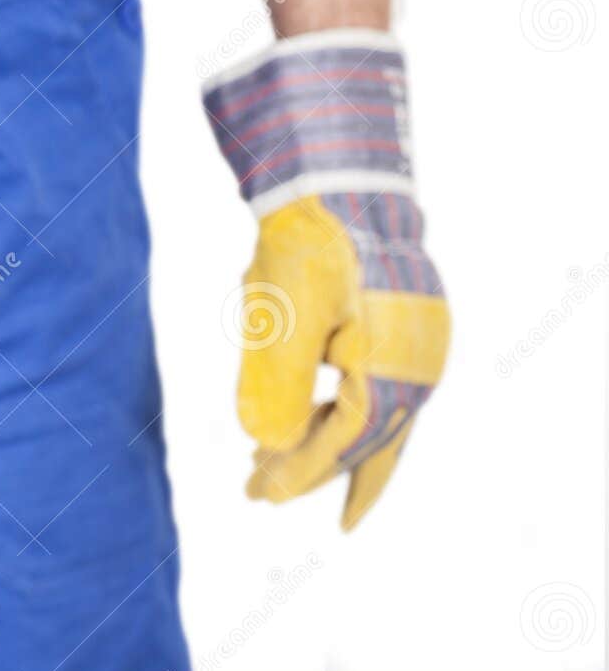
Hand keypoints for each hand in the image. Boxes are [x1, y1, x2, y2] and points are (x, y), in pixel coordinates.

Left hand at [204, 30, 449, 528]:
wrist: (338, 175)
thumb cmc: (311, 243)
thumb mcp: (283, 316)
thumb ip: (276, 386)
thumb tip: (267, 448)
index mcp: (391, 371)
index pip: (342, 444)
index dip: (297, 473)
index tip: (255, 493)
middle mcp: (415, 364)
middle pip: (365, 442)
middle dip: (313, 472)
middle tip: (259, 496)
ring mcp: (416, 341)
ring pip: (372, 414)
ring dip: (323, 440)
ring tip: (270, 459)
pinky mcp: (403, 319)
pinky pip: (375, 381)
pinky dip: (339, 404)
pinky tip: (304, 406)